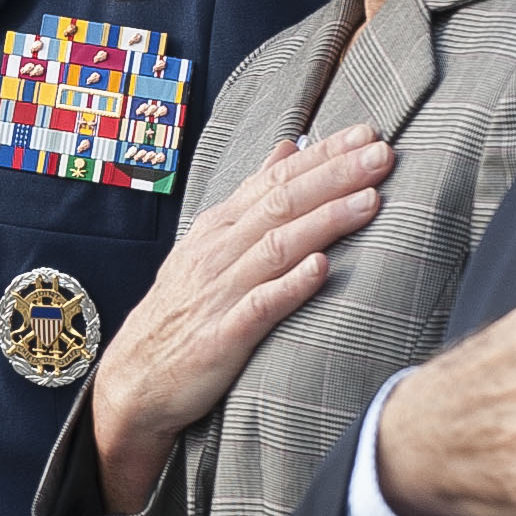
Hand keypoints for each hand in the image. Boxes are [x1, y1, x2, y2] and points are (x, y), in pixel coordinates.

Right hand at [89, 130, 394, 510]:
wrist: (134, 381)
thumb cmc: (181, 313)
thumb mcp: (208, 246)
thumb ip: (251, 199)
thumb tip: (288, 148)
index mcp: (217, 230)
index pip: (273, 181)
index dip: (322, 157)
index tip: (366, 134)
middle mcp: (217, 254)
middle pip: (280, 205)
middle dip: (334, 176)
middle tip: (382, 154)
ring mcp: (218, 295)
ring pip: (275, 248)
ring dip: (325, 221)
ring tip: (370, 201)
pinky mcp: (221, 338)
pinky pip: (258, 307)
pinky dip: (290, 286)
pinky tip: (322, 269)